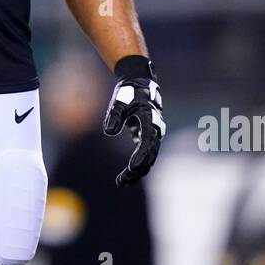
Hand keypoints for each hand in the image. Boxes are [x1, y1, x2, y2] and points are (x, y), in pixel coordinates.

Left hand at [102, 55, 164, 186]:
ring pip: (148, 157)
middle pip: (149, 155)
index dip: (141, 156)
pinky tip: (126, 176)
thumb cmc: (129, 91)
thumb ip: (115, 115)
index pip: (148, 143)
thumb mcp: (120, 101)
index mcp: (151, 120)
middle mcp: (155, 129)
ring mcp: (151, 134)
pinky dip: (136, 165)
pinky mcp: (145, 136)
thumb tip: (109, 132)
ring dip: (137, 171)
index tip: (131, 168)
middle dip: (138, 170)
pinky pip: (143, 154)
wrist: (138, 82)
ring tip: (122, 182)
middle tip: (122, 181)